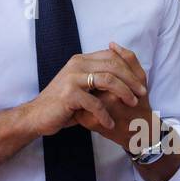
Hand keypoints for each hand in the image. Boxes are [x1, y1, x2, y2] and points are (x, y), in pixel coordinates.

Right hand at [23, 43, 147, 138]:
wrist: (37, 115)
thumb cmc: (62, 104)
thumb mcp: (81, 86)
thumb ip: (96, 76)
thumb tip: (121, 72)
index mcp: (81, 60)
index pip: (112, 56)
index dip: (130, 69)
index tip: (141, 83)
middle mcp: (77, 64)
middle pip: (113, 65)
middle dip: (132, 80)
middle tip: (142, 94)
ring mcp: (72, 78)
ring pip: (107, 79)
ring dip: (124, 92)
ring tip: (132, 104)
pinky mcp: (69, 95)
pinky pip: (95, 102)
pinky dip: (105, 114)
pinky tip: (110, 124)